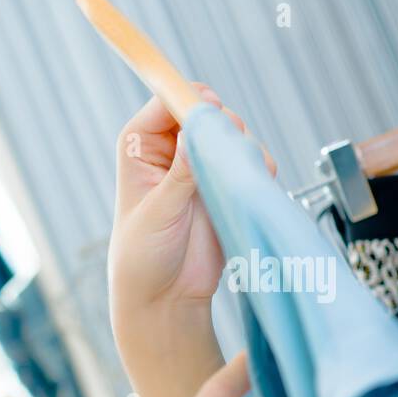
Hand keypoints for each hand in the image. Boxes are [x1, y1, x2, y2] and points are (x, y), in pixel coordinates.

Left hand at [108, 84, 276, 340]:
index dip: (187, 99)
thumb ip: (179, 174)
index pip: (165, 103)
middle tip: (228, 147)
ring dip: (242, 147)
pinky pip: (250, 160)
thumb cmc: (142, 256)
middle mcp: (171, 149)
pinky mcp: (226, 184)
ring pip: (232, 133)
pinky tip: (252, 183)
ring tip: (239, 172)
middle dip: (222, 124)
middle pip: (206, 111)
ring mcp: (200, 165)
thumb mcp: (158, 213)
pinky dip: (257, 167)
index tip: (209, 109)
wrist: (166, 297)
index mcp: (140, 147)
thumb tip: (194, 131)